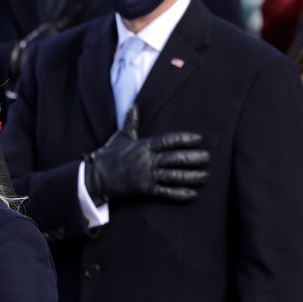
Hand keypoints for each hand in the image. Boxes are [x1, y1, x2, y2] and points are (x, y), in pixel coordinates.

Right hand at [83, 106, 208, 204]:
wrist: (95, 177)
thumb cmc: (108, 156)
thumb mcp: (121, 137)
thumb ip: (131, 123)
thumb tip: (134, 106)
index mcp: (143, 146)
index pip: (168, 140)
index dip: (184, 139)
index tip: (198, 139)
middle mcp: (147, 160)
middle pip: (175, 158)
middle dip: (193, 158)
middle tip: (207, 157)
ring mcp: (146, 175)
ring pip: (174, 175)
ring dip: (192, 176)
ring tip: (205, 176)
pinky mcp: (144, 190)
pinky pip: (166, 192)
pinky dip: (180, 194)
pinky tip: (192, 195)